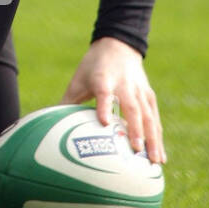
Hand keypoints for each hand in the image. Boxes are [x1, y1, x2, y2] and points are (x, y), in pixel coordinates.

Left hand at [62, 37, 164, 163]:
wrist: (119, 46)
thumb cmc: (93, 66)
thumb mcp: (78, 80)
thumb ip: (67, 102)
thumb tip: (49, 124)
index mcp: (103, 79)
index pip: (104, 93)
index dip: (104, 106)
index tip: (104, 122)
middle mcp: (125, 85)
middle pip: (132, 107)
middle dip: (136, 129)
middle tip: (136, 150)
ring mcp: (140, 91)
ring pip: (149, 116)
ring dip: (152, 139)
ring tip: (154, 161)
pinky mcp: (149, 97)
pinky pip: (155, 119)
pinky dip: (158, 138)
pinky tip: (160, 157)